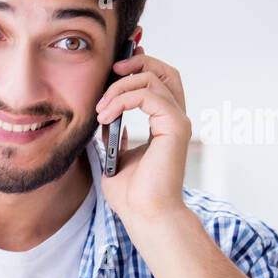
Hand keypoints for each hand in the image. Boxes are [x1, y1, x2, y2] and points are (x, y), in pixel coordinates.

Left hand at [94, 44, 192, 230]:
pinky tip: (106, 116)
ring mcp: (177, 121)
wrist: (144, 215)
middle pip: (165, 71)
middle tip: (111, 70)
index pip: (159, 81)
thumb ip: (116, 135)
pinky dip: (123, 100)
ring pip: (152, 80)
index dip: (141, 66)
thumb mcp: (116, 156)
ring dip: (119, 88)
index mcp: (164, 123)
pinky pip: (149, 96)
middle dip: (138, 62)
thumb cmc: (132, 194)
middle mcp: (175, 118)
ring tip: (100, 109)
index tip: (115, 66)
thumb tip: (108, 119)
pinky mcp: (175, 127)